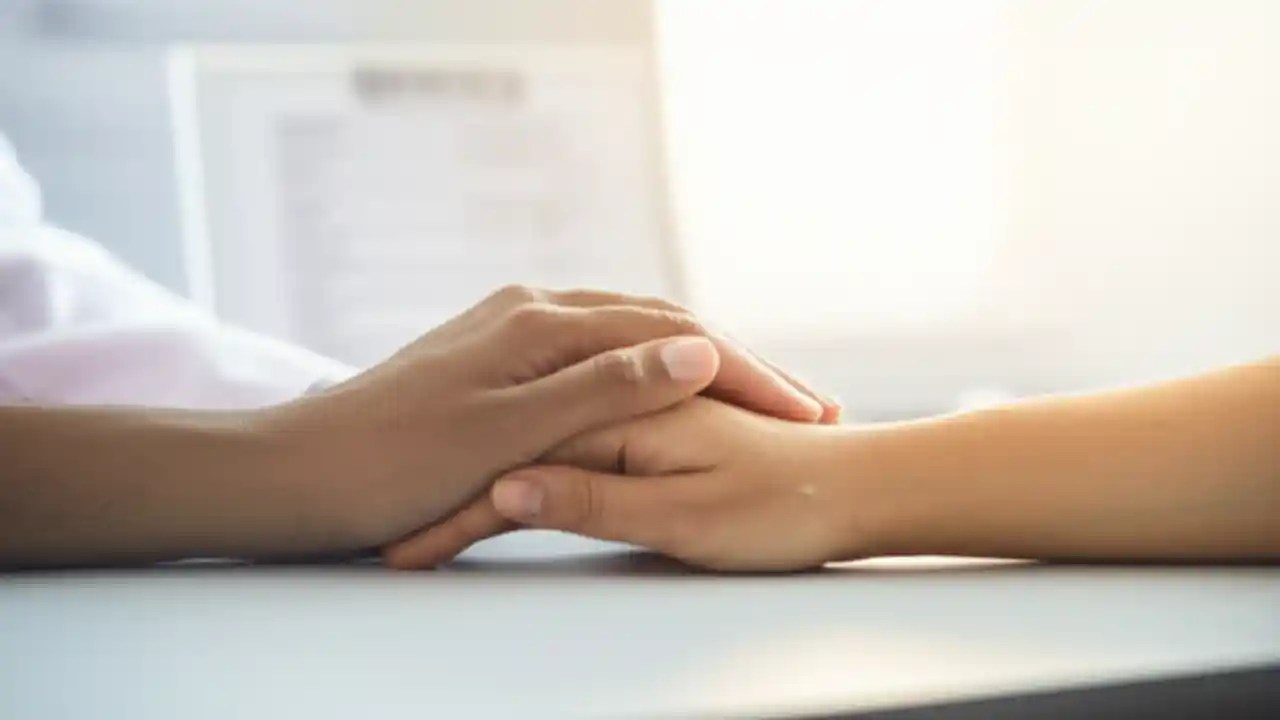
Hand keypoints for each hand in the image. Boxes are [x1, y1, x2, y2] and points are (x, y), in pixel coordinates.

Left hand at [266, 286, 837, 550]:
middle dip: (731, 361)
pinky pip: (588, 355)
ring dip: (688, 363)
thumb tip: (695, 350)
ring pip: (624, 335)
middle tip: (796, 398)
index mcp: (541, 324)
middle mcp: (528, 312)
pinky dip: (638, 373)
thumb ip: (604, 389)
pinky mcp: (489, 359)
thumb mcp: (511, 432)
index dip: (748, 372)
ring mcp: (506, 330)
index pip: (672, 336)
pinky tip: (653, 393)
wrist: (295, 471)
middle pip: (656, 324)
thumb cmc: (395, 461)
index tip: (806, 411)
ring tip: (747, 392)